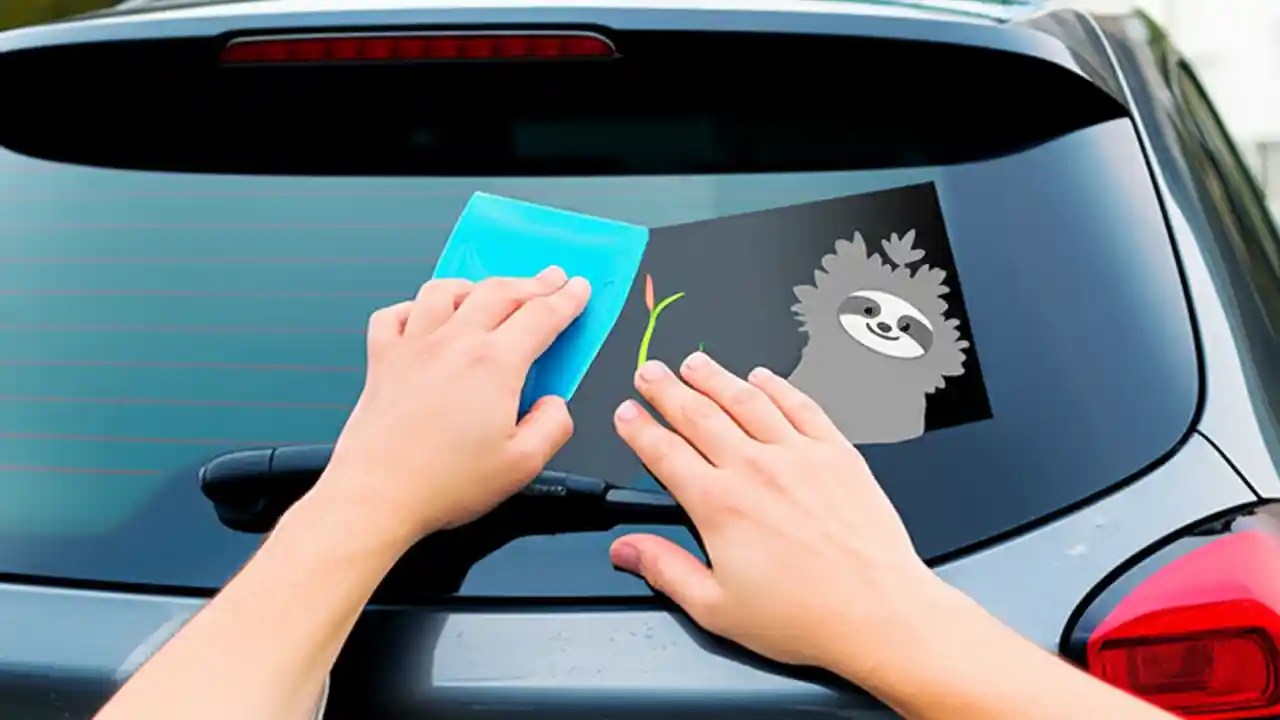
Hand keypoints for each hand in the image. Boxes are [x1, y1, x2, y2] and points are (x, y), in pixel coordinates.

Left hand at [307, 267, 590, 551]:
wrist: (377, 496)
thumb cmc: (443, 484)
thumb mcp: (522, 466)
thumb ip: (552, 426)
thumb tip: (555, 404)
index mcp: (494, 365)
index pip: (541, 316)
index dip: (566, 300)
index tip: (578, 289)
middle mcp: (453, 344)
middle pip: (499, 292)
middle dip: (533, 282)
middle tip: (551, 278)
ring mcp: (413, 346)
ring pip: (445, 291)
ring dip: (475, 284)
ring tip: (490, 291)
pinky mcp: (382, 360)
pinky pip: (394, 314)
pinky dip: (414, 307)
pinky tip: (424, 316)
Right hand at [609, 352, 947, 681]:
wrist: (878, 613)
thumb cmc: (806, 616)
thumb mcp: (717, 609)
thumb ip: (666, 570)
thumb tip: (627, 550)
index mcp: (720, 506)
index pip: (664, 452)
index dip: (638, 428)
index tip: (626, 414)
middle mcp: (756, 470)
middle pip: (698, 414)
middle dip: (667, 389)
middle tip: (650, 373)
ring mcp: (799, 455)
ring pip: (746, 400)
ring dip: (715, 377)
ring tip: (695, 364)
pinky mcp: (837, 453)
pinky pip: (801, 405)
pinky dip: (777, 386)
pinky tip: (762, 377)